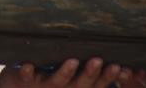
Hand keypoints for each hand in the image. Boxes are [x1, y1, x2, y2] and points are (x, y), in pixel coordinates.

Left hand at [0, 57, 130, 87]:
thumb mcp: (73, 77)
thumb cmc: (49, 78)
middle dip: (91, 73)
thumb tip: (120, 62)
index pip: (96, 83)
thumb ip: (91, 69)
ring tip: (73, 61)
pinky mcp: (25, 81)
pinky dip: (28, 72)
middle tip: (98, 60)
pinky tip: (28, 66)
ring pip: (57, 81)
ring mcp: (44, 86)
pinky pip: (26, 77)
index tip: (120, 67)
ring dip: (65, 72)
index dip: (108, 77)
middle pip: (81, 84)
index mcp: (76, 86)